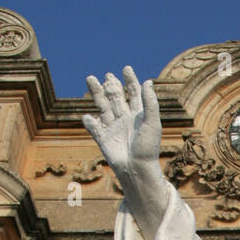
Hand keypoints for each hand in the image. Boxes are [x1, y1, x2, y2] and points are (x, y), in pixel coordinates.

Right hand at [83, 67, 161, 187]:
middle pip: (116, 97)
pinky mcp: (103, 139)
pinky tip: (88, 117)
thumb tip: (147, 82)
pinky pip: (94, 128)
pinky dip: (89, 122)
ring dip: (97, 93)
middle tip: (108, 75)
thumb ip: (150, 103)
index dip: (130, 81)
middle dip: (111, 85)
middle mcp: (125, 119)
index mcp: (138, 115)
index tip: (126, 69)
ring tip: (90, 78)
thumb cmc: (148, 148)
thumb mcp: (152, 123)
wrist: (137, 170)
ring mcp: (113, 128)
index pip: (134, 94)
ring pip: (103, 106)